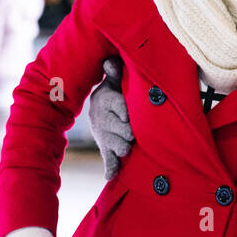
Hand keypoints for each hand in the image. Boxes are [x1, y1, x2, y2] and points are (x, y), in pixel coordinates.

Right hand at [88, 57, 132, 179]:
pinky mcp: (105, 148)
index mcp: (104, 100)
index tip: (129, 112)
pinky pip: (108, 160)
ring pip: (118, 146)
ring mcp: (103, 136)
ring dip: (125, 147)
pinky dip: (110, 168)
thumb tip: (110, 62)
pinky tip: (111, 175)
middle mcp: (101, 119)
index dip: (126, 110)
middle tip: (135, 128)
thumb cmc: (117, 89)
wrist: (102, 107)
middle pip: (121, 130)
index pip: (118, 106)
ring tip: (130, 144)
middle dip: (130, 130)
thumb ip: (115, 71)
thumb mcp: (116, 78)